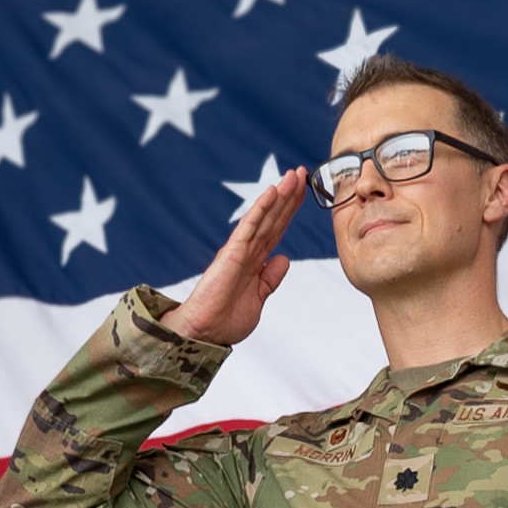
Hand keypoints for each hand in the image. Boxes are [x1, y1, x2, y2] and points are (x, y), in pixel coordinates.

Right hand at [160, 168, 304, 348]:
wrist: (205, 334)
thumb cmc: (226, 321)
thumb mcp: (258, 298)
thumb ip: (270, 279)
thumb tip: (283, 259)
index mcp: (255, 262)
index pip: (276, 230)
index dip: (289, 210)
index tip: (302, 191)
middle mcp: (249, 252)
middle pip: (273, 218)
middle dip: (288, 196)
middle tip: (301, 173)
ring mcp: (240, 250)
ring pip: (264, 217)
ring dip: (279, 196)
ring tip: (292, 176)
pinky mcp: (232, 253)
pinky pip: (249, 226)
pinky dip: (261, 209)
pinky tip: (272, 192)